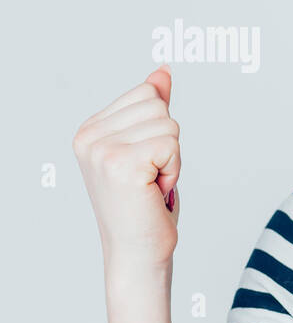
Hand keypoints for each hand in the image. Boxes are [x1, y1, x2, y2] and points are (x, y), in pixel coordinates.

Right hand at [72, 65, 181, 270]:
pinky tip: (155, 191)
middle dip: (168, 143)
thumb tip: (163, 71)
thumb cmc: (144, 204)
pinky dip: (174, 169)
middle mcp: (89, 137)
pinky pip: (172, 144)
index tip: (145, 162)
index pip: (146, 93)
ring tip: (151, 185)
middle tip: (151, 177)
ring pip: (169, 124)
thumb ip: (152, 107)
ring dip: (172, 158)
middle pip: (159, 105)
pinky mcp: (122, 163)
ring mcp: (102, 149)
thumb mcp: (148, 147)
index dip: (159, 130)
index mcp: (89, 129)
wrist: (137, 251)